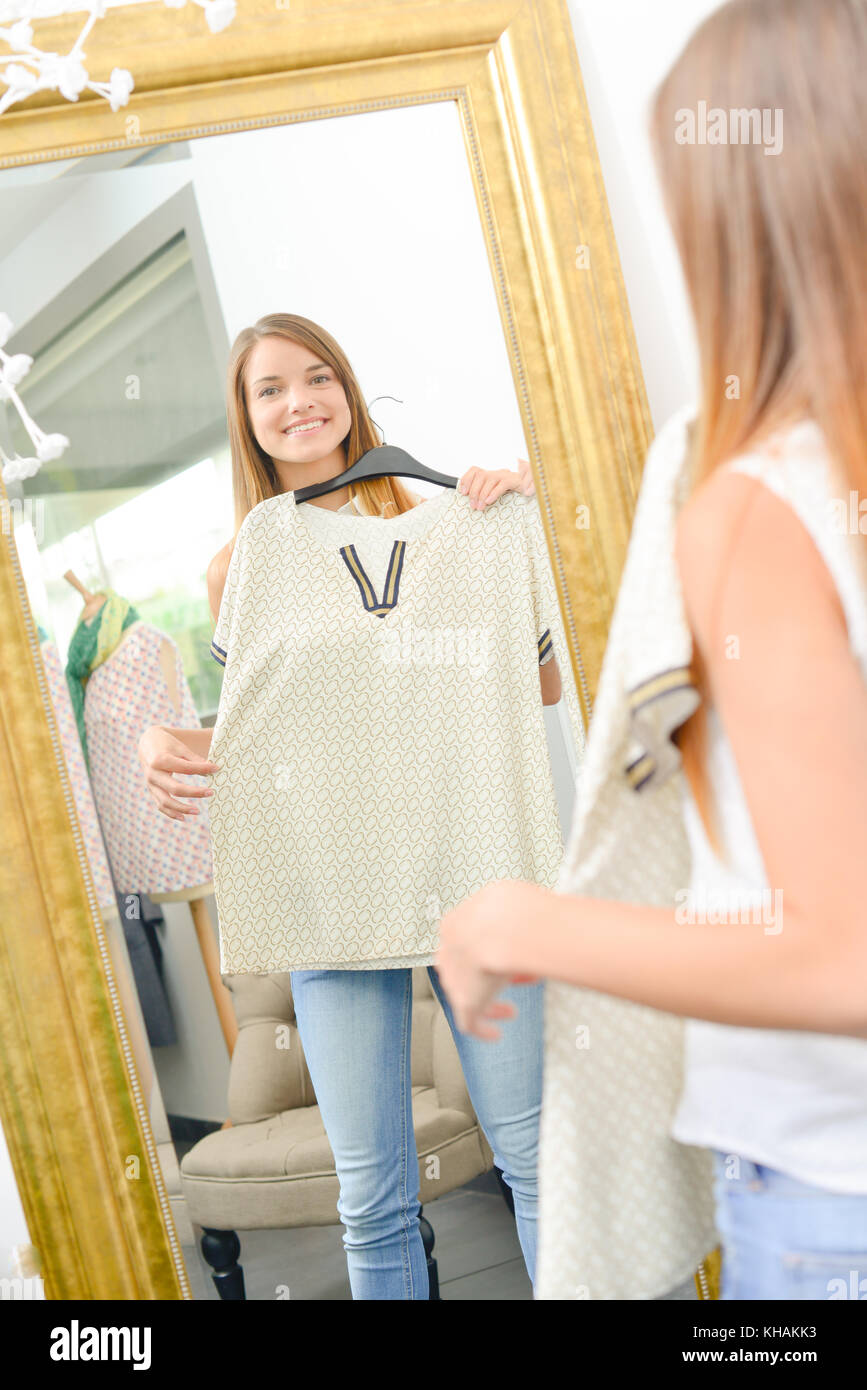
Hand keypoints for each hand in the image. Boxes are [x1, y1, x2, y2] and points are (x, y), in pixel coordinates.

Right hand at [138, 726, 218, 821]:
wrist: (147, 744)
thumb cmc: (167, 744)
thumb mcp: (180, 747)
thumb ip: (194, 759)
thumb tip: (213, 769)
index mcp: (160, 760)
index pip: (185, 768)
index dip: (202, 769)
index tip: (216, 768)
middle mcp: (153, 774)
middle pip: (175, 788)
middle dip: (194, 792)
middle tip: (211, 792)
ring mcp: (150, 784)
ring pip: (165, 801)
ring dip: (182, 809)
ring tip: (198, 811)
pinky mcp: (151, 791)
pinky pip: (160, 805)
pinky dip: (171, 813)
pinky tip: (184, 818)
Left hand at [434, 879, 544, 1037]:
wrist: (504, 926)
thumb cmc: (513, 909)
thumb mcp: (511, 900)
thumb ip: (515, 908)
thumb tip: (537, 909)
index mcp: (455, 925)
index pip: (469, 939)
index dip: (494, 947)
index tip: (515, 952)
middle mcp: (449, 953)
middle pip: (466, 967)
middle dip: (492, 973)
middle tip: (516, 978)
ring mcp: (454, 979)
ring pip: (468, 995)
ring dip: (489, 1002)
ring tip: (510, 1011)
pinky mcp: (465, 1003)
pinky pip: (470, 1023)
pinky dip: (483, 1029)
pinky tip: (495, 1035)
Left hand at [458, 459, 534, 508]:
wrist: (531, 489)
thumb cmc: (511, 494)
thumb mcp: (495, 493)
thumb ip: (484, 494)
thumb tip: (471, 500)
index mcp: (490, 475)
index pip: (475, 470)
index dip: (466, 479)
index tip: (463, 492)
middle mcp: (496, 472)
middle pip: (480, 475)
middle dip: (474, 492)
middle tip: (473, 505)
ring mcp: (505, 475)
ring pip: (489, 479)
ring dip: (482, 494)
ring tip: (480, 507)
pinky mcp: (514, 480)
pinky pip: (502, 484)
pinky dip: (494, 493)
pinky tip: (489, 501)